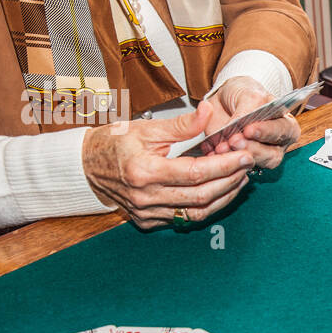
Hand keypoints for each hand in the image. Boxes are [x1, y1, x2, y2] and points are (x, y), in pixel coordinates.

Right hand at [82, 100, 253, 229]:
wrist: (85, 166)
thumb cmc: (113, 143)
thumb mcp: (146, 128)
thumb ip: (182, 125)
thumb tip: (208, 111)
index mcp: (144, 172)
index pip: (196, 173)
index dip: (225, 166)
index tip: (244, 156)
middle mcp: (146, 198)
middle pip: (201, 197)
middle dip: (230, 181)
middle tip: (247, 166)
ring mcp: (147, 213)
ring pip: (196, 213)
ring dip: (222, 198)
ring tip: (238, 179)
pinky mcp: (148, 221)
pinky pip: (184, 219)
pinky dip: (205, 206)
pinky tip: (218, 191)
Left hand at [207, 75, 301, 169]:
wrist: (224, 100)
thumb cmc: (243, 94)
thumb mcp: (247, 94)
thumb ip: (246, 110)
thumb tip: (238, 125)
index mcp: (285, 124)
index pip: (283, 131)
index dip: (267, 132)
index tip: (249, 129)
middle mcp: (277, 144)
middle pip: (272, 154)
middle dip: (252, 148)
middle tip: (234, 140)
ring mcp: (261, 156)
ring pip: (257, 164)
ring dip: (239, 156)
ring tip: (222, 146)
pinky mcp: (243, 162)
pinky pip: (238, 167)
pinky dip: (226, 160)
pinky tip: (216, 151)